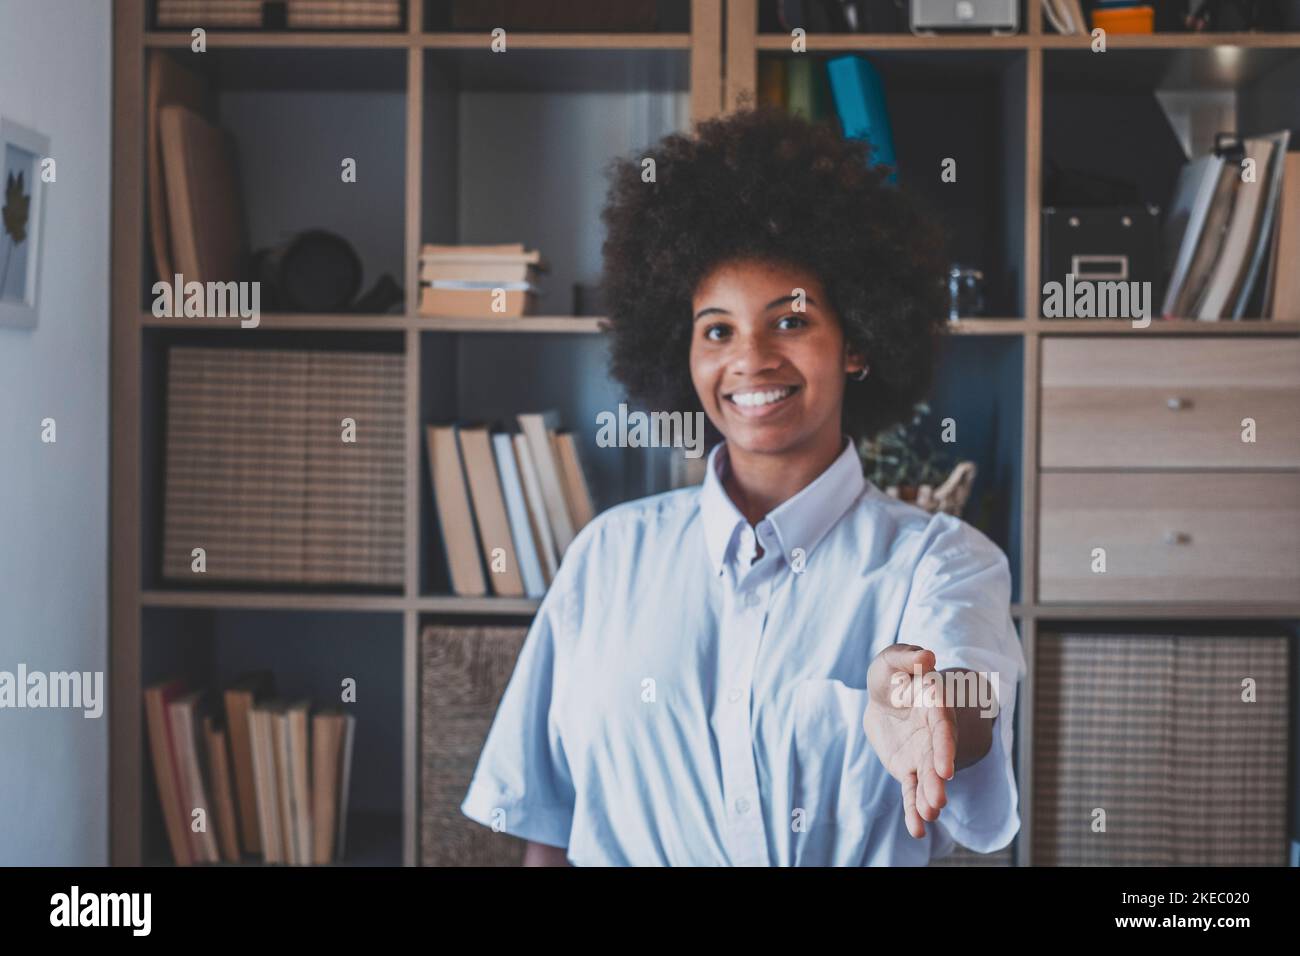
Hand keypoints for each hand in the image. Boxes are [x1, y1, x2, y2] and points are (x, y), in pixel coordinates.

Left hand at [862, 644, 956, 838]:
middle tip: (938, 801)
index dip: (944, 747)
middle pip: (938, 758)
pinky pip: (912, 791)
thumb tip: (927, 656)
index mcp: (935, 704)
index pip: (942, 726)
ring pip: (927, 777)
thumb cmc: (891, 675)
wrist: (883, 695)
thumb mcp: (892, 660)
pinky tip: (918, 829)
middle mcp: (934, 733)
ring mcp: (923, 753)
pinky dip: (914, 809)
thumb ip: (908, 658)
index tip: (945, 768)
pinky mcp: (909, 768)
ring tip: (930, 816)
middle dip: (937, 780)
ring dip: (929, 796)